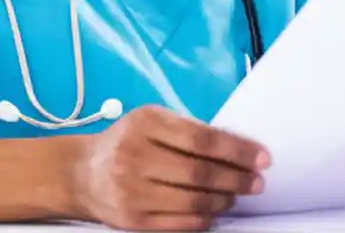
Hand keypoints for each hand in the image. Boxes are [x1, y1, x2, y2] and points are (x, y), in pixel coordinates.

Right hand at [67, 105, 268, 230]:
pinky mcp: (131, 220)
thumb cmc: (129, 141)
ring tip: (235, 196)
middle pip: (199, 172)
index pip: (203, 139)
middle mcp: (135, 155)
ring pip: (192, 201)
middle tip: (257, 182)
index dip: (238, 150)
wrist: (82, 173)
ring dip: (223, 200)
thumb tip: (238, 148)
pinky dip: (203, 218)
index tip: (262, 157)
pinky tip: (214, 212)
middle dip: (236, 179)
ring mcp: (131, 190)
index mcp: (146, 123)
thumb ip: (188, 130)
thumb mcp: (153, 121)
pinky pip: (178, 223)